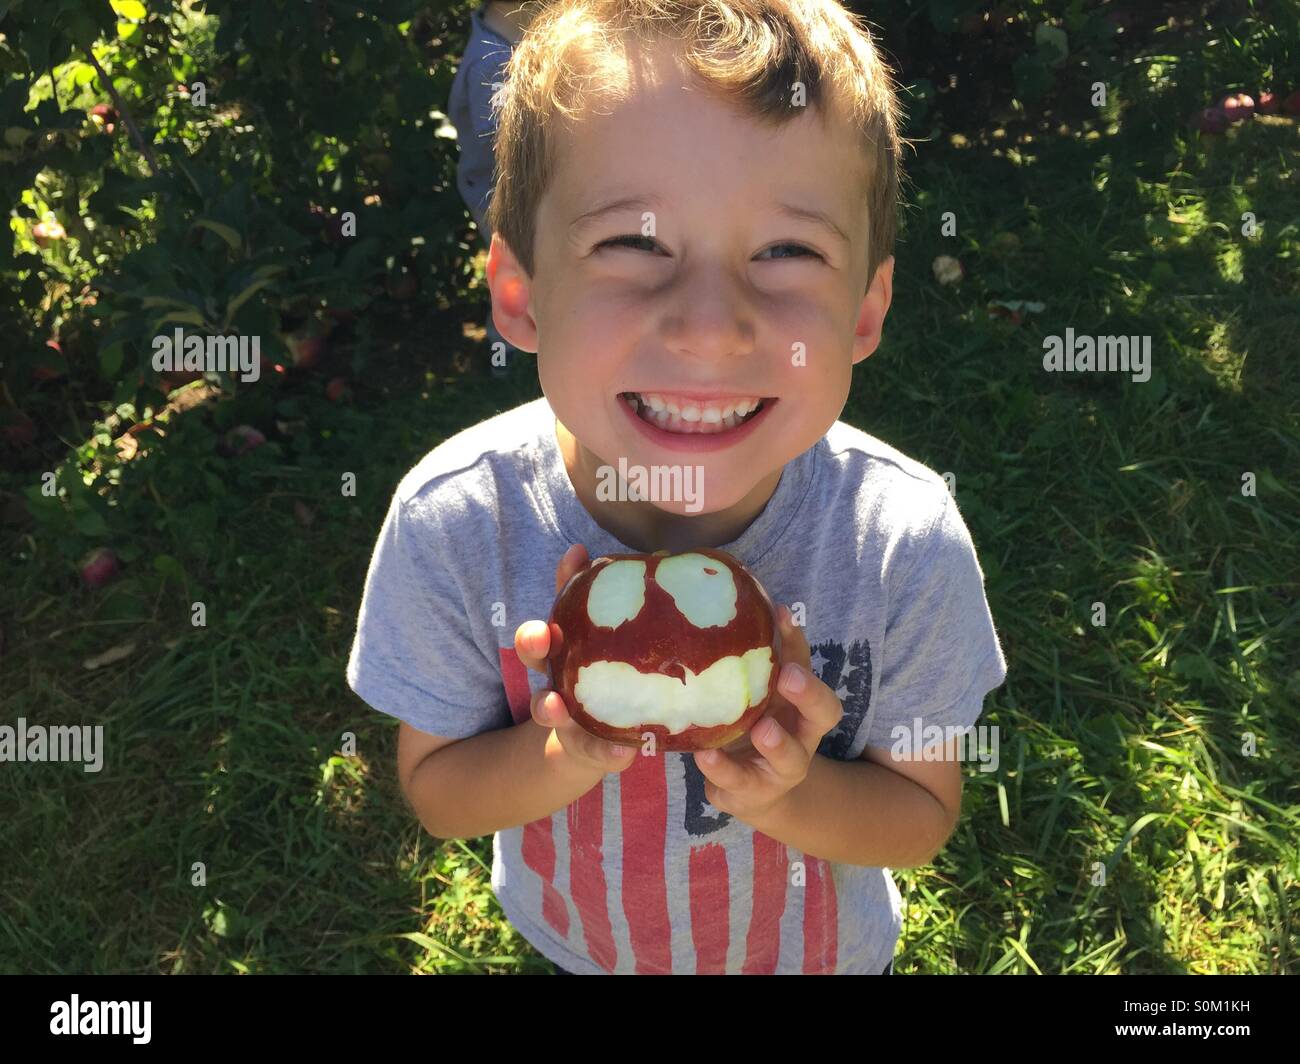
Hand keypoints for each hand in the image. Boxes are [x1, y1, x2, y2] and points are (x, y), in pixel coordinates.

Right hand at [514, 543, 637, 777]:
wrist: (592, 750)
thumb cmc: (610, 685)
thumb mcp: (615, 646)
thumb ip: (623, 609)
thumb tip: (647, 557)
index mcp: (563, 650)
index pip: (555, 611)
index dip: (559, 580)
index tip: (573, 560)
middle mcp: (555, 677)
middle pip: (534, 655)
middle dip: (532, 641)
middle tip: (539, 636)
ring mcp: (565, 716)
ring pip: (547, 708)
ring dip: (547, 705)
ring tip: (553, 705)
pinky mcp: (585, 751)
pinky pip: (594, 753)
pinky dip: (605, 754)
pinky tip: (623, 753)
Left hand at [693, 605, 842, 824]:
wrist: (753, 791)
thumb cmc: (752, 725)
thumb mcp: (753, 695)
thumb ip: (743, 663)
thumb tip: (713, 604)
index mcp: (800, 703)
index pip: (805, 663)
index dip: (798, 641)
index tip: (783, 614)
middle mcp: (801, 733)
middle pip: (824, 712)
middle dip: (809, 693)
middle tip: (788, 677)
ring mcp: (781, 767)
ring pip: (791, 757)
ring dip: (778, 742)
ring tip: (763, 730)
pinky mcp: (752, 791)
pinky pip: (740, 782)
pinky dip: (723, 770)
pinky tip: (705, 756)